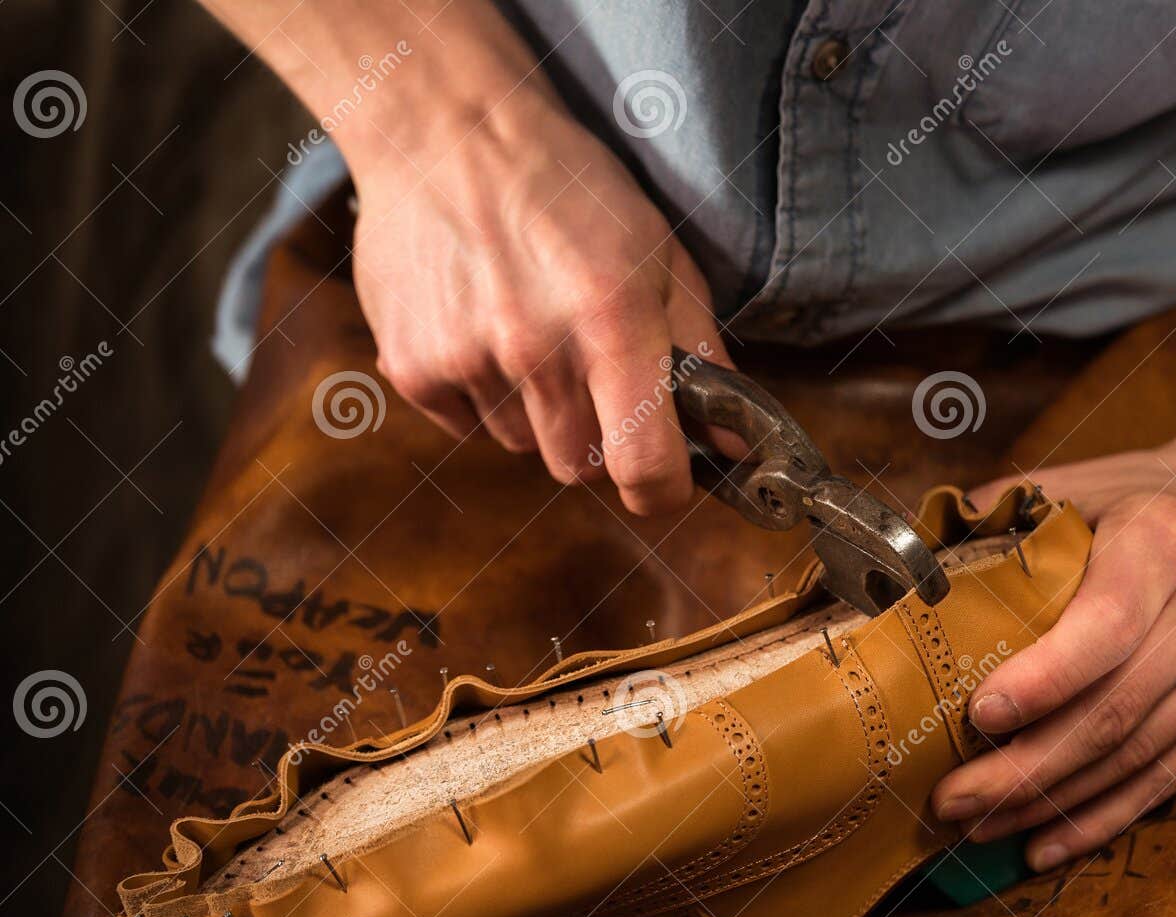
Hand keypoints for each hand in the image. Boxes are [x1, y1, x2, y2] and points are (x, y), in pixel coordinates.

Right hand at [349, 93, 729, 513]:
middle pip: (579, 467)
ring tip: (528, 333)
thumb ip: (702, 351)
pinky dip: (479, 396)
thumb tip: (729, 438)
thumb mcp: (661, 254)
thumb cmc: (570, 190)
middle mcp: (538, 350)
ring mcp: (466, 361)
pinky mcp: (411, 366)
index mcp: (613, 323)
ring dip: (536, 414)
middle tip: (591, 376)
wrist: (448, 130)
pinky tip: (481, 328)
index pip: (643, 466)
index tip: (664, 483)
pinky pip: (464, 426)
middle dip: (597, 439)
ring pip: (521, 446)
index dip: (662, 492)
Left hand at [931, 447, 1175, 871]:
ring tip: (979, 826)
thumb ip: (1006, 515)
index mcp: (1167, 539)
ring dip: (1051, 802)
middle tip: (950, 799)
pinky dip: (1103, 817)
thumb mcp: (1089, 481)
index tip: (979, 716)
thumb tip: (912, 565)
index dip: (1044, 680)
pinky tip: (1044, 843)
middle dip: (1025, 767)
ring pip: (1139, 756)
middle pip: (1116, 709)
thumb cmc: (1153, 499)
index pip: (1108, 625)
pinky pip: (1171, 778)